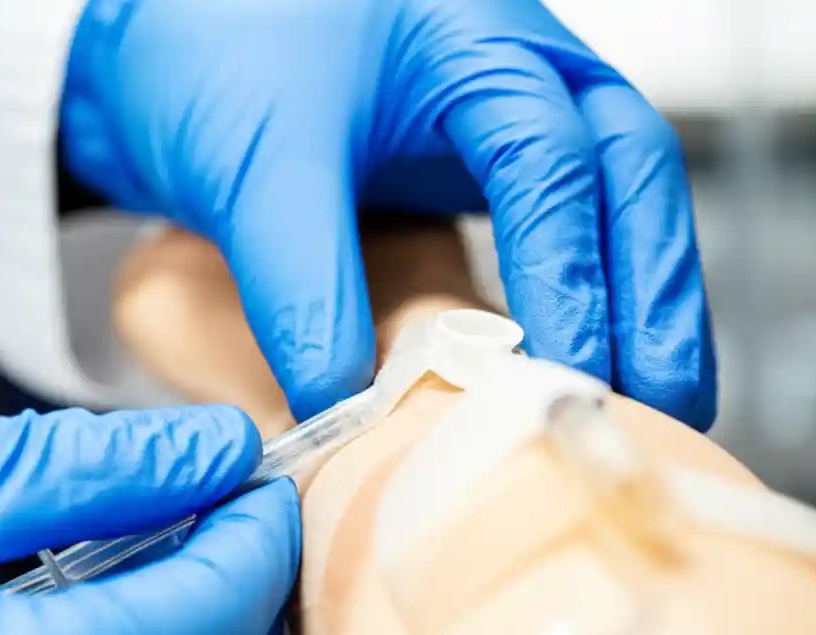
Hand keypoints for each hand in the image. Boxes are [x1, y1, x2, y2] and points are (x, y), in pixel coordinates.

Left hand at [62, 0, 715, 428]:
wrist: (160, 40)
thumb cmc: (212, 48)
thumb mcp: (255, 163)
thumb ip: (301, 283)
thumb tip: (346, 409)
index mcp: (476, 45)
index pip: (551, 163)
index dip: (565, 276)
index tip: (554, 376)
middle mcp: (519, 73)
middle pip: (630, 179)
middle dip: (652, 297)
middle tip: (655, 411)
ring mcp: (509, 120)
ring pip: (617, 208)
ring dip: (636, 308)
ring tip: (645, 414)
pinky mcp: (482, 171)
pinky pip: (561, 235)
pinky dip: (581, 304)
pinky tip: (577, 370)